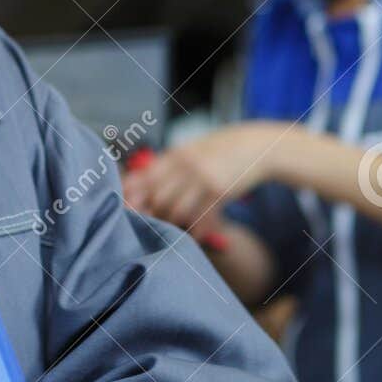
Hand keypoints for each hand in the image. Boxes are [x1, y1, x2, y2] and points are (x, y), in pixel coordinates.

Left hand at [121, 122, 289, 236]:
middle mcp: (186, 165)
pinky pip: (200, 217)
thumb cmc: (220, 150)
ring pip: (176, 210)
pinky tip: (195, 235)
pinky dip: (195, 230)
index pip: (144, 177)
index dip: (132, 196)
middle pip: (157, 197)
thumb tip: (136, 181)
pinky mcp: (219, 191)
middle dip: (150, 215)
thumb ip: (167, 166)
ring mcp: (203, 178)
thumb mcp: (192, 150)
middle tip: (148, 227)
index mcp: (175, 154)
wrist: (256, 146)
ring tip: (172, 231)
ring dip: (172, 224)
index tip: (126, 209)